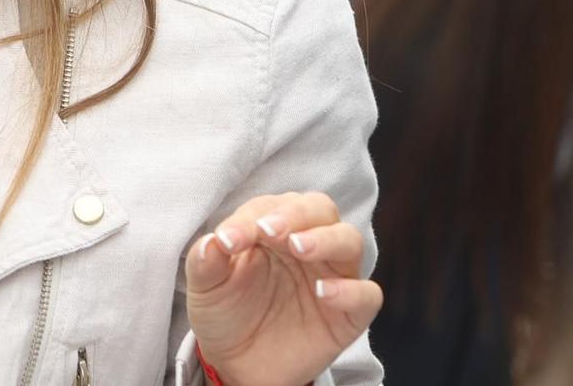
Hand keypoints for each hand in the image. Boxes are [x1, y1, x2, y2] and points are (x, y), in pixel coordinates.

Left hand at [185, 192, 380, 385]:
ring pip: (349, 239)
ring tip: (298, 248)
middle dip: (295, 214)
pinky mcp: (348, 314)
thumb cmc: (226, 313)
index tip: (229, 239)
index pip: (273, 206)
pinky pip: (367, 294)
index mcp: (274, 229)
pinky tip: (324, 293)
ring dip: (326, 238)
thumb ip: (205, 260)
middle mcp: (308, 245)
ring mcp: (331, 276)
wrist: (237, 365)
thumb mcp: (205, 287)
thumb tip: (213, 240)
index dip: (252, 217)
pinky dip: (351, 290)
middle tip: (270, 230)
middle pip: (319, 208)